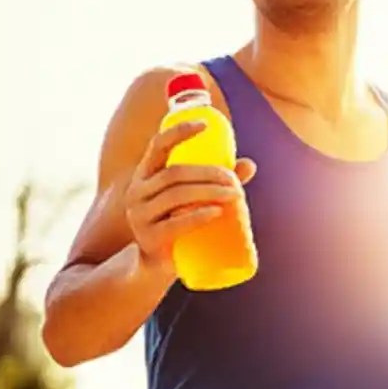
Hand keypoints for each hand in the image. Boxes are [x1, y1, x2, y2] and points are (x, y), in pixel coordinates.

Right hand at [124, 122, 256, 276]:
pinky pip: (174, 224)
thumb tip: (249, 164)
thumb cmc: (178, 222)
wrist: (155, 265)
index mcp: (146, 175)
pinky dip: (198, 217)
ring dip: (209, 192)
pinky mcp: (150, 240)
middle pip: (175, 173)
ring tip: (235, 195)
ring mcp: (140, 217)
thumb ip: (217, 181)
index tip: (205, 123)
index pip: (158, 145)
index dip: (179, 132)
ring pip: (176, 196)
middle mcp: (138, 192)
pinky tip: (217, 212)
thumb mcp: (193, 198)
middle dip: (208, 173)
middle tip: (234, 180)